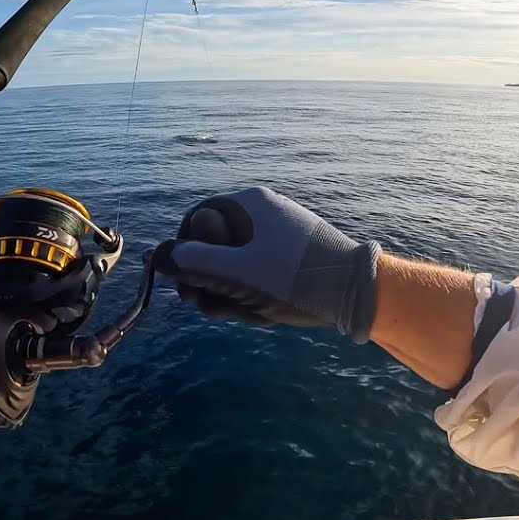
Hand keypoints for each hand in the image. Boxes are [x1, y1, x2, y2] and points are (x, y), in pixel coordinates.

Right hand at [153, 186, 380, 341]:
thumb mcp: (239, 274)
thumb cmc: (297, 280)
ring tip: (246, 314)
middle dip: (210, 281)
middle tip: (213, 308)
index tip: (186, 289)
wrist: (360, 294)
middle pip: (214, 245)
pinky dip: (254, 294)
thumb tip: (158, 255)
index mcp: (248, 204)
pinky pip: (258, 272)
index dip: (184, 256)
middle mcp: (262, 213)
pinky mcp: (292, 256)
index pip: (196, 222)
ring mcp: (279, 234)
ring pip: (235, 264)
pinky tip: (264, 315)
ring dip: (231, 293)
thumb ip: (195, 263)